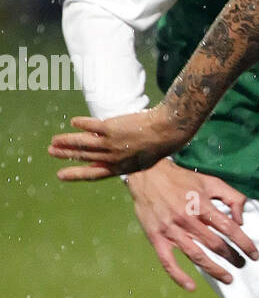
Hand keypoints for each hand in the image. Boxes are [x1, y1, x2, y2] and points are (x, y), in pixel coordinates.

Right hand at [48, 106, 184, 178]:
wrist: (167, 131)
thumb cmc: (157, 145)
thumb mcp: (140, 161)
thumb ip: (122, 163)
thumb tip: (105, 163)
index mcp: (120, 168)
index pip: (93, 174)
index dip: (76, 174)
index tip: (61, 175)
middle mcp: (112, 157)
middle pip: (84, 157)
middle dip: (66, 155)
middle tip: (51, 152)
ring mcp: (111, 143)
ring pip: (82, 143)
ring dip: (66, 141)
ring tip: (54, 140)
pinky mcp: (111, 127)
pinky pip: (90, 126)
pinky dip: (81, 124)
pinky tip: (73, 122)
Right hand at [124, 161, 258, 291]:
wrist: (147, 174)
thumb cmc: (181, 179)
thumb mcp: (211, 181)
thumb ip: (231, 197)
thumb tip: (241, 219)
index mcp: (202, 205)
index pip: (229, 228)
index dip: (244, 243)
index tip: (254, 254)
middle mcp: (188, 220)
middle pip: (215, 244)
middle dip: (232, 257)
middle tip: (242, 265)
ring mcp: (171, 231)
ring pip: (196, 255)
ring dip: (214, 269)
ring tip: (228, 278)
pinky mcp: (157, 238)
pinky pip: (168, 262)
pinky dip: (179, 276)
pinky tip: (191, 287)